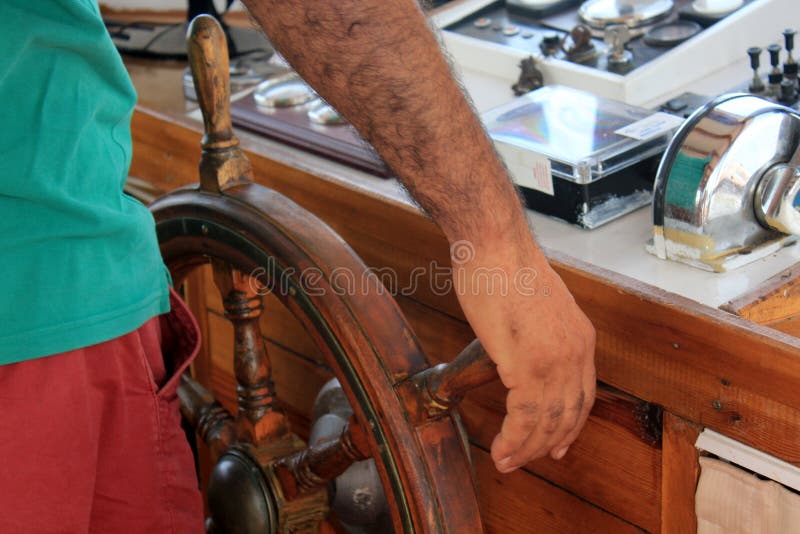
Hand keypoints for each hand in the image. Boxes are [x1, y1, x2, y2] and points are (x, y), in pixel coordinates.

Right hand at [450, 238, 595, 472]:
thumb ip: (539, 335)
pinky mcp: (528, 364)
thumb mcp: (537, 307)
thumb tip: (522, 351)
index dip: (570, 426)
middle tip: (522, 460)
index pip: (583, 396)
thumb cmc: (505, 268)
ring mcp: (554, 360)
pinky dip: (513, 440)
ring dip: (525, 449)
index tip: (558, 444)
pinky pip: (524, 417)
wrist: (495, 245)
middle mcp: (576, 353)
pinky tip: (500, 449)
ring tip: (505, 462)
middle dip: (545, 444)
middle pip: (568, 415)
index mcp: (581, 338)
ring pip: (546, 423)